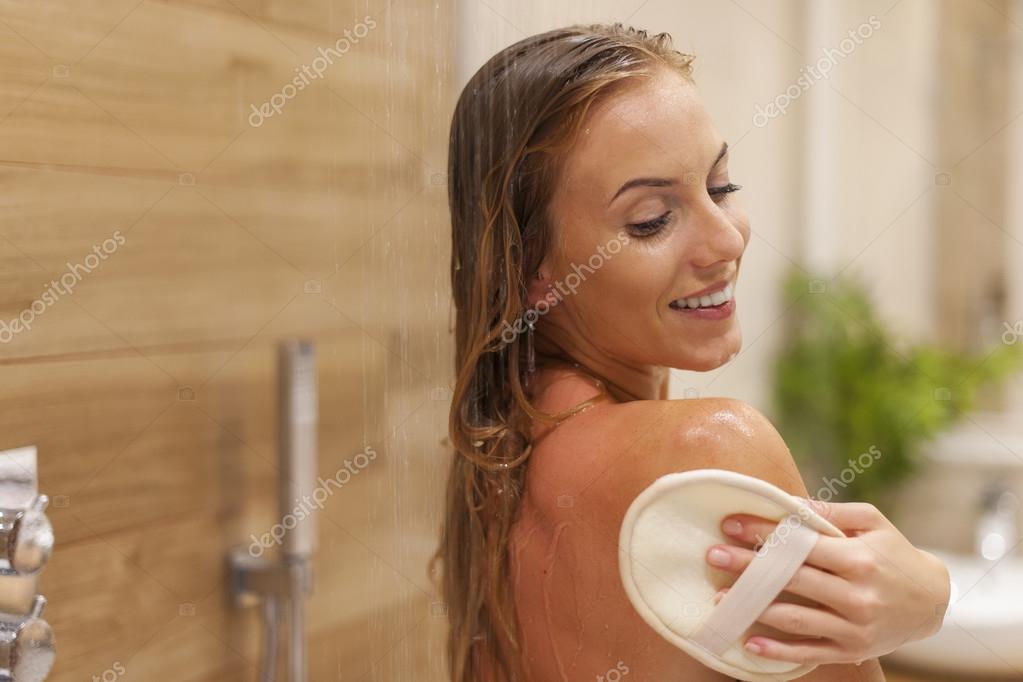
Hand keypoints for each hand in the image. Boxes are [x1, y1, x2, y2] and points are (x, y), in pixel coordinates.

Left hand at [704, 499, 950, 664]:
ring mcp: (854, 628)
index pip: (800, 545)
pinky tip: (750, 643)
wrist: (932, 601)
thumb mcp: (873, 522)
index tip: (729, 524)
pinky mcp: (852, 651)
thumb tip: (791, 501)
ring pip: (796, 619)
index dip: (763, 533)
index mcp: (859, 559)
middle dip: (748, 567)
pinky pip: (809, 652)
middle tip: (712, 556)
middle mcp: (857, 596)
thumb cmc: (894, 553)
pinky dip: (778, 650)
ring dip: (754, 609)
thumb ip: (832, 512)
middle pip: (792, 580)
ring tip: (721, 598)